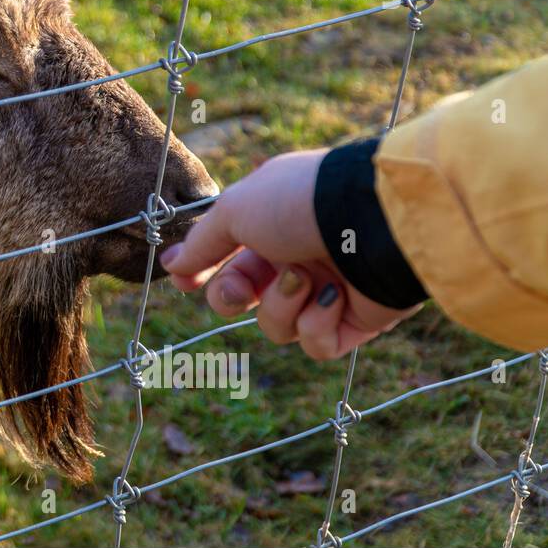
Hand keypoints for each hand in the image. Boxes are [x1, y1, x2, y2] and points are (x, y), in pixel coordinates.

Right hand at [160, 149, 420, 358]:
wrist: (375, 221)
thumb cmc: (301, 203)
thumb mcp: (235, 210)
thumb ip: (202, 242)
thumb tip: (171, 264)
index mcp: (269, 223)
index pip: (224, 257)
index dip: (201, 272)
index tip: (184, 281)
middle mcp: (297, 256)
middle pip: (243, 298)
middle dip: (233, 297)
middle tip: (242, 289)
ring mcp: (326, 289)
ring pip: (277, 326)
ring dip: (282, 306)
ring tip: (305, 281)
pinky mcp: (356, 321)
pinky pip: (316, 344)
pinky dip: (318, 325)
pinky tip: (334, 300)